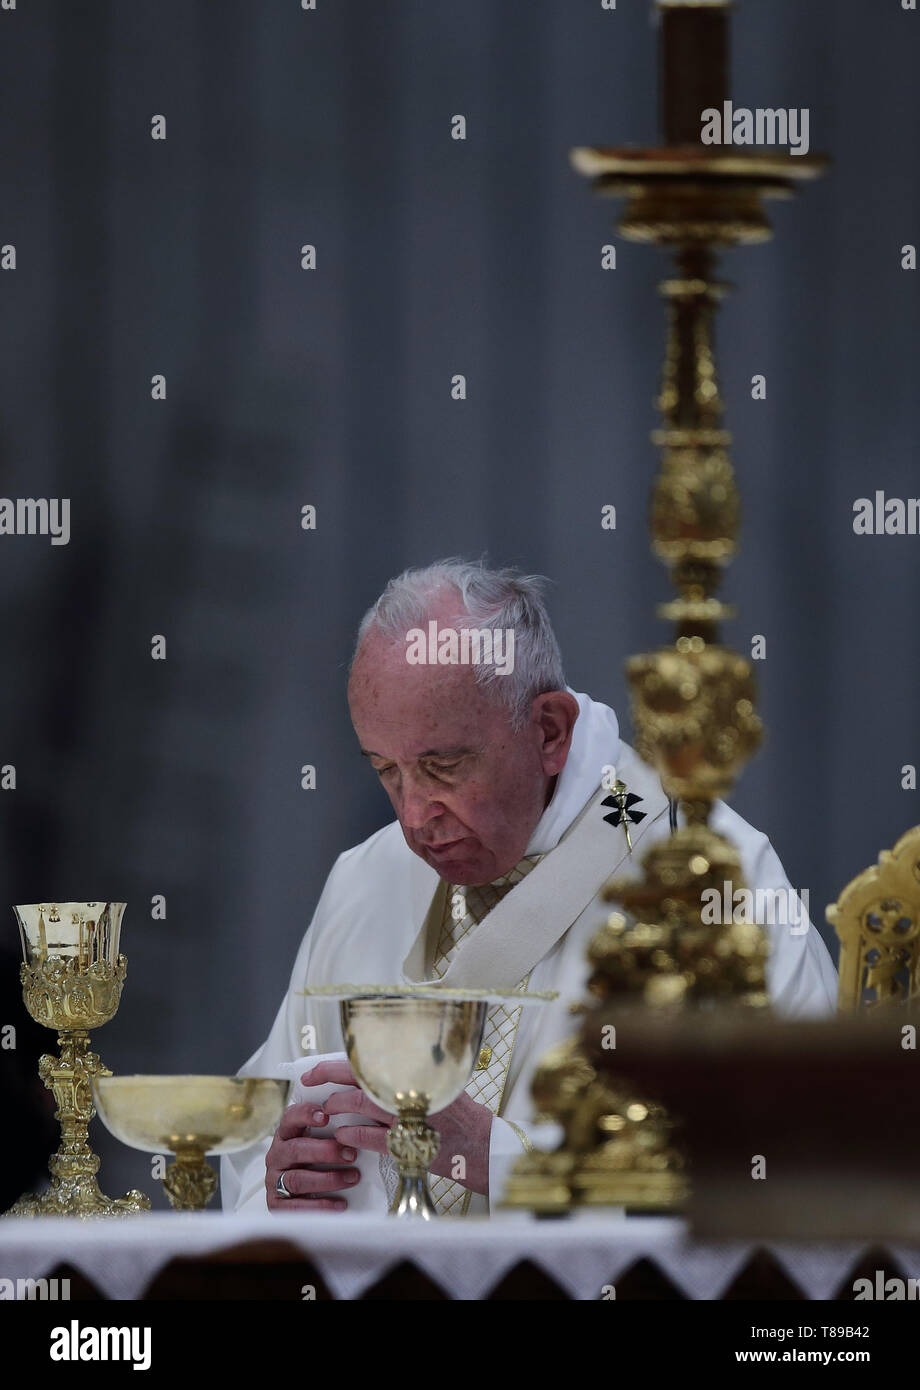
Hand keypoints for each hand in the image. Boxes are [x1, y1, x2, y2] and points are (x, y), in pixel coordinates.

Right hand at [264, 1099, 360, 1211]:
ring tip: (351, 1178)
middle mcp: (277, 1156)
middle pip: (296, 1150)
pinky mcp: (276, 1205)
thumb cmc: (311, 1162)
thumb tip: (355, 1122)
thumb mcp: (316, 1142)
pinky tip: (339, 1204)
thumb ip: (328, 1131)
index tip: (325, 1116)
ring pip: (297, 1179)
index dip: (305, 1115)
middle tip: (351, 1154)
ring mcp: (274, 1180)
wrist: (291, 1197)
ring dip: (328, 1179)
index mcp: (285, 1135)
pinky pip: (297, 1207)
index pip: (290, 1118)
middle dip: (325, 1151)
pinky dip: (320, 1205)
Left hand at [306, 1057, 493, 1196]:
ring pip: (359, 1104)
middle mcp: (408, 1090)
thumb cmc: (461, 1115)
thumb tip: (376, 1071)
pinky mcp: (405, 1143)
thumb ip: (412, 1076)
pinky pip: (367, 1137)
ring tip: (328, 1109)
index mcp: (414, 1073)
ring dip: (338, 1106)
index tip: (316, 1067)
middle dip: (327, 1079)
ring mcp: (405, 1117)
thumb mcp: (441, 1084)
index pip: (368, 1062)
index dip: (337, 1063)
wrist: (481, 1146)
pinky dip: (351, 1134)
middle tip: (309, 1082)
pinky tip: (343, 1133)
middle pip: (357, 1079)